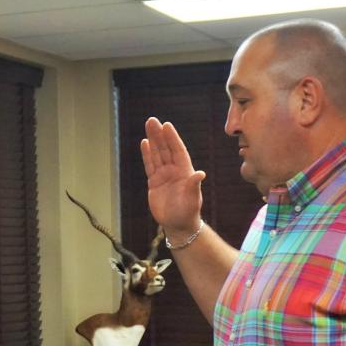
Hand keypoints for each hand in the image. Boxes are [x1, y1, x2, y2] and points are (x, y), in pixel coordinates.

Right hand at [140, 117, 206, 237]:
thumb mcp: (192, 199)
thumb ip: (194, 185)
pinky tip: (145, 143)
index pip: (177, 151)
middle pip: (165, 149)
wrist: (178, 225)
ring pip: (157, 154)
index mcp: (185, 171)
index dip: (172, 138)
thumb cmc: (188, 212)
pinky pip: (150, 165)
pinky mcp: (154, 182)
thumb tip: (200, 174)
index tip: (167, 126)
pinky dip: (147, 154)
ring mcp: (164, 175)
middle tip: (153, 120)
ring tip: (148, 126)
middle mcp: (174, 170)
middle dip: (160, 135)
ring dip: (153, 140)